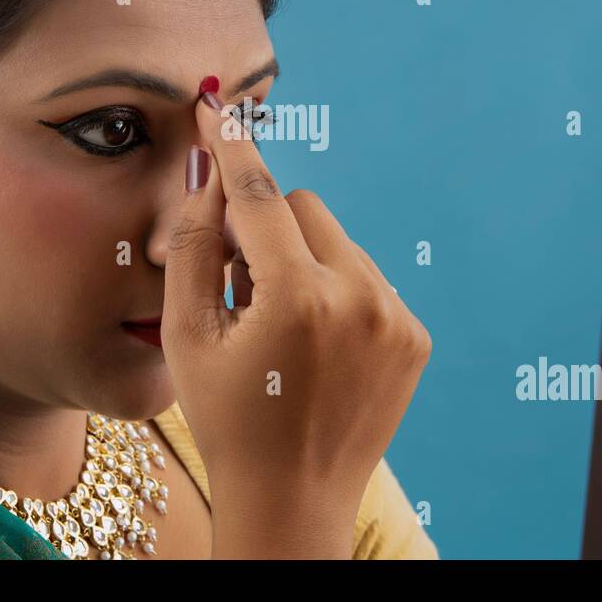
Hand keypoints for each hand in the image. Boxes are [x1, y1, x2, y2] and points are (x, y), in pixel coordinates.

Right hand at [161, 90, 432, 555]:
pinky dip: (337, 291)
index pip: (259, 195)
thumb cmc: (227, 419)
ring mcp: (396, 317)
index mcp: (298, 298)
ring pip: (337, 240)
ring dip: (303, 260)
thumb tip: (210, 170)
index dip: (234, 147)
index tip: (220, 103)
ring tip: (281, 327)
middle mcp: (360, 298)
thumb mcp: (186, 334)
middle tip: (240, 284)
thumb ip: (195, 243)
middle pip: (303, 206)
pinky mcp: (415, 335)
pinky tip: (316, 345)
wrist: (292, 498)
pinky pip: (366, 276)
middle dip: (266, 229)